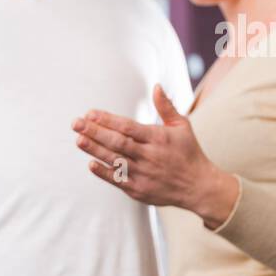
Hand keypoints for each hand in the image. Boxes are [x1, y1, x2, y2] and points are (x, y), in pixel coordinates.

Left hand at [72, 84, 238, 228]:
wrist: (199, 186)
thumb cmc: (188, 152)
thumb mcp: (182, 126)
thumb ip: (166, 107)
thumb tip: (156, 86)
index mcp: (158, 138)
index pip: (128, 127)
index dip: (108, 120)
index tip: (90, 113)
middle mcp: (149, 155)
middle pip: (118, 142)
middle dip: (95, 132)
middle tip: (76, 123)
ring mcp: (143, 173)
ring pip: (115, 160)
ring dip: (95, 150)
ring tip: (79, 139)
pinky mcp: (139, 190)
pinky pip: (118, 180)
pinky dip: (104, 172)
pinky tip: (91, 163)